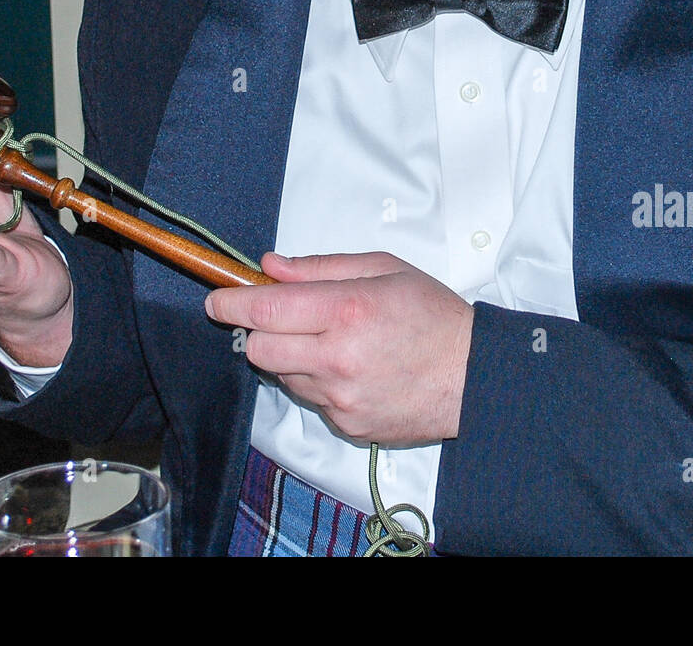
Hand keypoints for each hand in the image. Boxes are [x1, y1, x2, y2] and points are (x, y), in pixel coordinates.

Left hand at [205, 251, 472, 445]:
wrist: (474, 377)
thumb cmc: (433, 315)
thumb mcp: (384, 269)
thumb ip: (321, 267)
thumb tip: (271, 266)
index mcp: (348, 311)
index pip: (266, 309)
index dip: (233, 302)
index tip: (218, 297)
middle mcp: (338, 359)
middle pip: (259, 348)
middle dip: (260, 329)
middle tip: (281, 315)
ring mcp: (340, 399)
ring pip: (282, 375)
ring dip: (291, 356)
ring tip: (332, 341)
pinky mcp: (347, 426)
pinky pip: (310, 399)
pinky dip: (317, 382)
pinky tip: (351, 368)